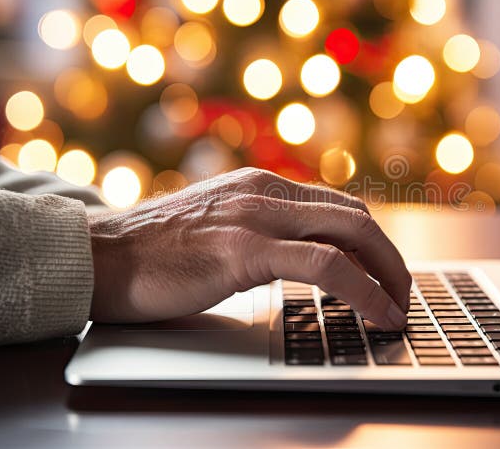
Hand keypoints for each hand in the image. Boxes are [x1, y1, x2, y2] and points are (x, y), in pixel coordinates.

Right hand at [88, 168, 410, 329]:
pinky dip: (364, 290)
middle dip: (390, 258)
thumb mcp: (217, 227)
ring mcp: (255, 216)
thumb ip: (259, 231)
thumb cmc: (152, 252)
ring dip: (388, 273)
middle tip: (402, 293)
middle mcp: (264, 192)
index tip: (385, 273)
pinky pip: (325, 266)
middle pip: (355, 217)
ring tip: (398, 308)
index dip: (372, 242)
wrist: (97, 256)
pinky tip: (378, 314)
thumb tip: (301, 257)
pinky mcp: (244, 249)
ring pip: (350, 234)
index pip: (338, 207)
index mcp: (259, 186)